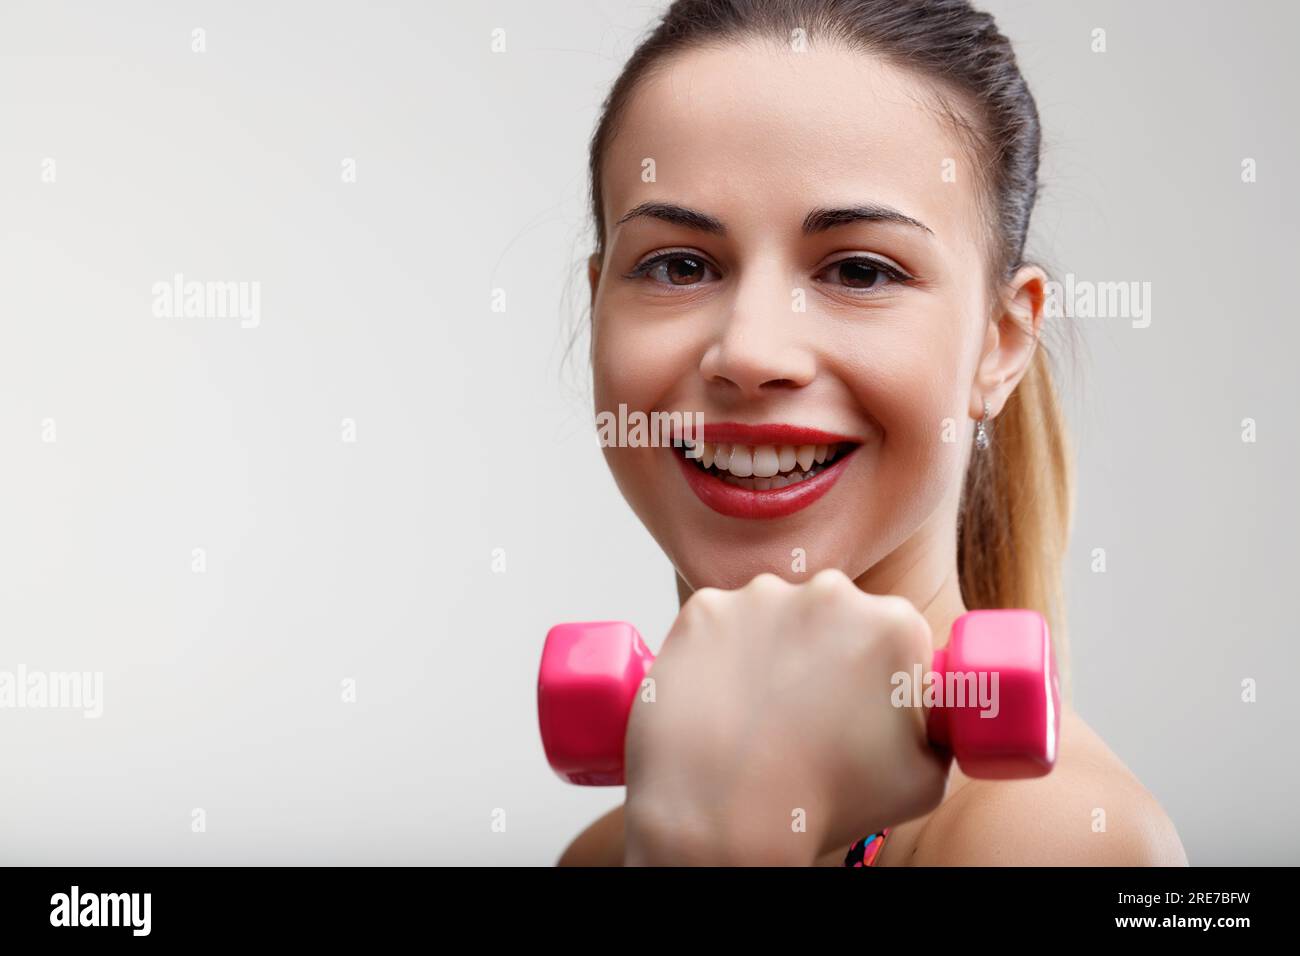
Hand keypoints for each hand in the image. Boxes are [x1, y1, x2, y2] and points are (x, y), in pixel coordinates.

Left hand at [623, 569, 950, 864]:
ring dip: (771, 650)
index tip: (859, 706)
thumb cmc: (824, 801)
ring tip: (759, 714)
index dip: (879, 674)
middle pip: (834, 615)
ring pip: (775, 616)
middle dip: (826, 652)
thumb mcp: (924, 780)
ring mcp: (761, 595)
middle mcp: (829, 592)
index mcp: (894, 625)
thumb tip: (926, 714)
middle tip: (806, 714)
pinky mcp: (705, 608)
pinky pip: (720, 624)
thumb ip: (936, 730)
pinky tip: (722, 700)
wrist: (723, 814)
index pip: (895, 636)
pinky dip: (720, 654)